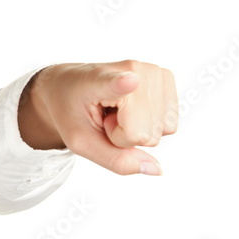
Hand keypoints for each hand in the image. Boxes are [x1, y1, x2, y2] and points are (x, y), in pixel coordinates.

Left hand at [20, 60, 177, 174]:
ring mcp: (152, 71)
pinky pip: (170, 124)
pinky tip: (130, 108)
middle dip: (125, 136)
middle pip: (146, 134)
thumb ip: (115, 160)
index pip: (116, 83)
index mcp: (97, 81)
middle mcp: (131, 70)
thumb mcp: (80, 142)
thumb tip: (156, 168)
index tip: (130, 80)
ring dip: (138, 130)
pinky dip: (150, 124)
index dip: (124, 84)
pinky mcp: (166, 77)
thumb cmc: (71, 109)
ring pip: (163, 130)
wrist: (68, 84)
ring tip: (114, 111)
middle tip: (105, 117)